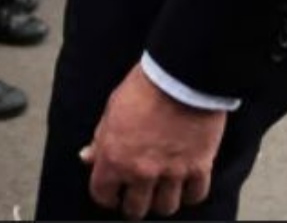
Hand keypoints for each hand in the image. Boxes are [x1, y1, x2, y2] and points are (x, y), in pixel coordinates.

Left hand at [81, 63, 225, 218]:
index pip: (102, 194)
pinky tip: (184, 183)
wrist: (178, 77)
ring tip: (159, 190)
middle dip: (133, 203)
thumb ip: (101, 139)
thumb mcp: (111, 110)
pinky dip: (189, 193)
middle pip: (136, 209)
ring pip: (165, 207)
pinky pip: (194, 196)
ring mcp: (172, 173)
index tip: (110, 192)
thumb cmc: (143, 88)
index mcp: (114, 156)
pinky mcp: (199, 169)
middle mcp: (141, 171)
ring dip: (161, 200)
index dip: (105, 194)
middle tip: (135, 194)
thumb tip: (88, 157)